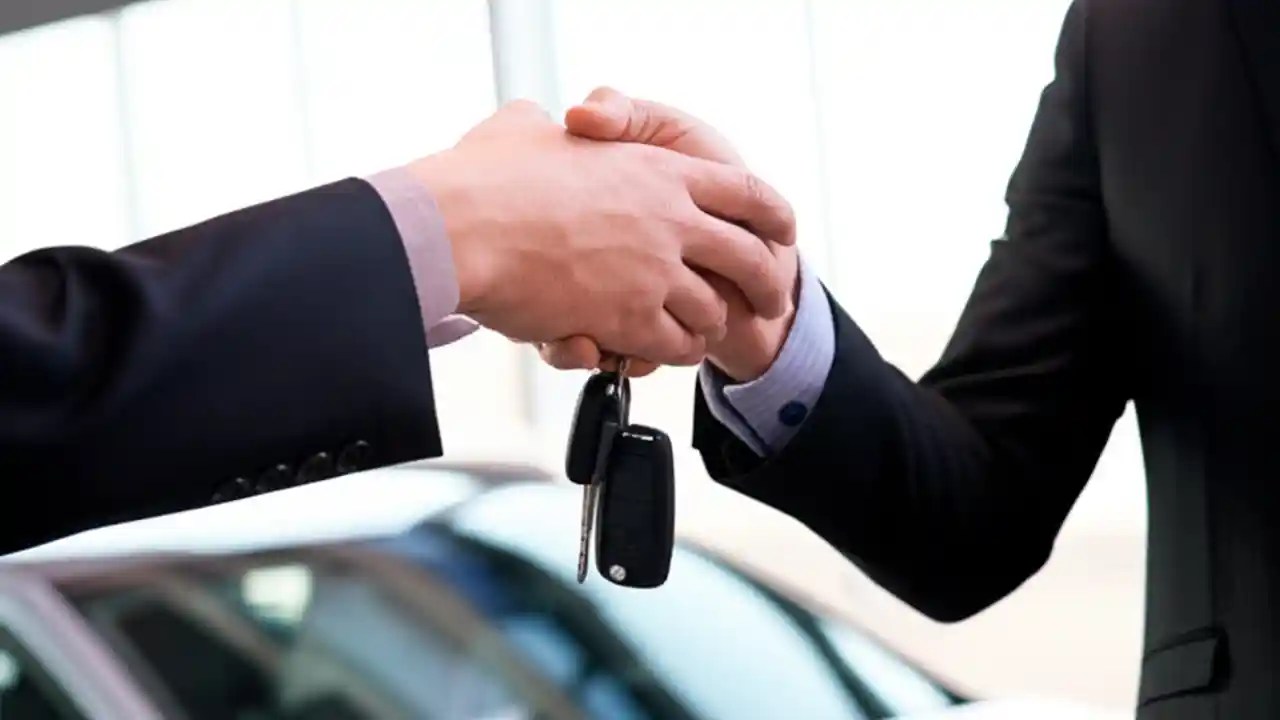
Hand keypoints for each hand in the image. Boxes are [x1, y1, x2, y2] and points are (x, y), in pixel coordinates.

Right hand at [408, 100, 794, 366]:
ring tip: (694, 332)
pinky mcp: (630, 318)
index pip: (746, 191)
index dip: (773, 215)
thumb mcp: (530, 129)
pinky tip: (652, 351)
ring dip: (704, 324)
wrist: (458, 227)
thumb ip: (558, 130)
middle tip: (763, 300)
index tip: (783, 233)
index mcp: (659, 168)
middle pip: (750, 259)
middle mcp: (671, 220)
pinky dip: (668, 354)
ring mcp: (655, 272)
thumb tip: (559, 120)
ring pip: (711, 311)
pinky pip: (673, 346)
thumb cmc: (485, 177)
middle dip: (763, 283)